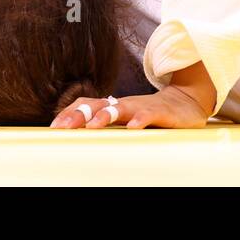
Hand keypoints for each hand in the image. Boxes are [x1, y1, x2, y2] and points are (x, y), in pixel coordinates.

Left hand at [49, 86, 210, 129]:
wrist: (186, 103)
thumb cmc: (150, 114)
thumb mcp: (126, 119)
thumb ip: (107, 125)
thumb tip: (79, 135)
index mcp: (113, 105)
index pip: (86, 104)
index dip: (69, 113)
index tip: (54, 127)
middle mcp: (124, 104)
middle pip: (97, 104)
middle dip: (78, 114)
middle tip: (63, 127)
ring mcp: (142, 106)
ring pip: (121, 107)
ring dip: (105, 115)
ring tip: (93, 125)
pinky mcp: (162, 112)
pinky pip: (150, 114)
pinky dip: (140, 120)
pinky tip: (132, 128)